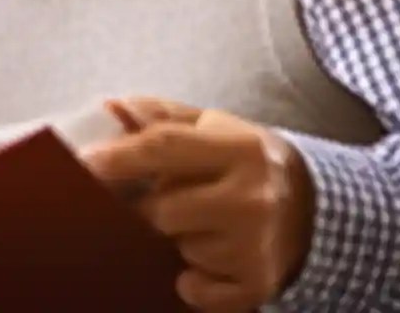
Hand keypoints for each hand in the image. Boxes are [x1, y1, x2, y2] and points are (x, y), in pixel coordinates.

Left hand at [82, 98, 315, 311]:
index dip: (117, 157)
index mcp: (239, 149)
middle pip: (161, 209)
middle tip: (161, 199)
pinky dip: (192, 280)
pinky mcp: (256, 284)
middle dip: (150, 206)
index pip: (163, 148)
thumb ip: (159, 116)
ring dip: (177, 239)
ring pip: (178, 248)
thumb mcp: (212, 127)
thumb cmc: (246, 162)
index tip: (83, 162)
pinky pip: (196, 290)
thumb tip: (110, 108)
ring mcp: (255, 246)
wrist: (316, 207)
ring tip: (199, 224)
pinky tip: (208, 259)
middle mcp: (251, 197)